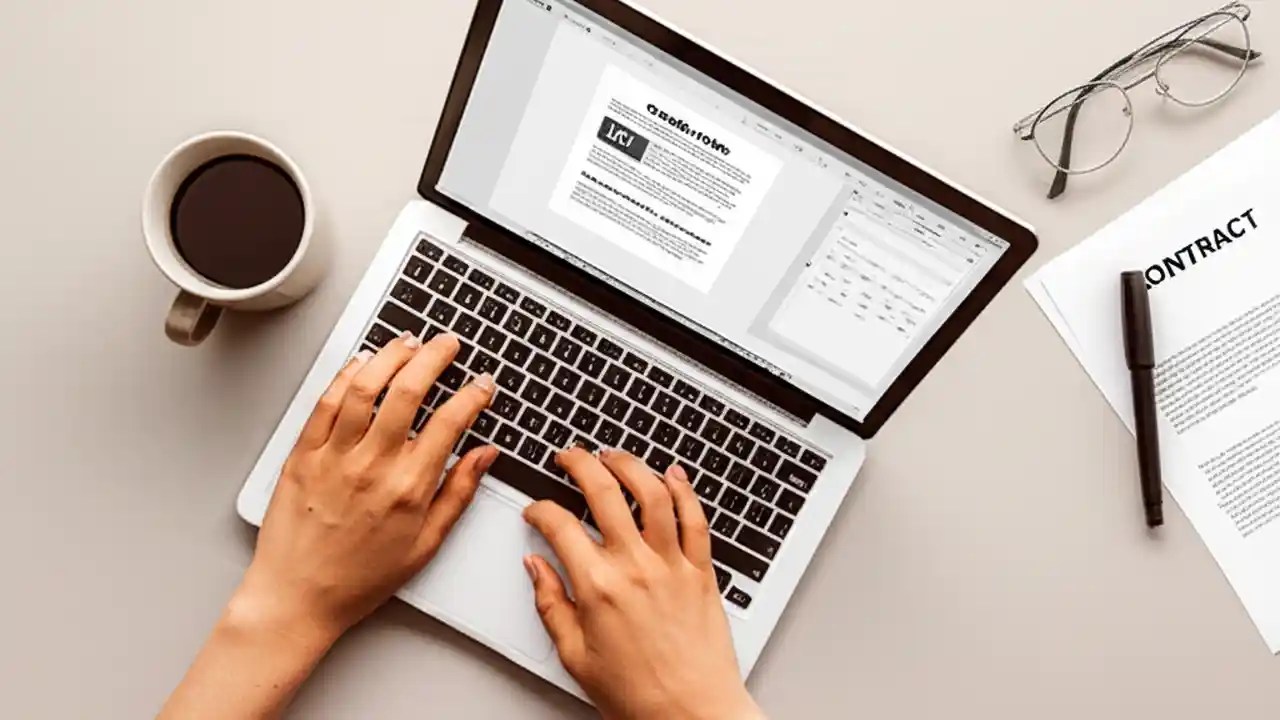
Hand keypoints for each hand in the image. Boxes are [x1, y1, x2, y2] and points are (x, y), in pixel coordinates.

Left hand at [233, 331, 496, 645]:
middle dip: (434, 356)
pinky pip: (325, 403)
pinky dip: (344, 375)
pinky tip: (360, 364)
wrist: (297, 597)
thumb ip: (459, 493)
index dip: (472, 395)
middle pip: (408, 389)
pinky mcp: (302, 455)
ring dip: (390, 355)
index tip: (481, 385)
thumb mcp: (426, 544)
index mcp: (409, 488)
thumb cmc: (358, 579)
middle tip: (447, 344)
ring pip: (364, 385)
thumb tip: (484, 456)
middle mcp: (372, 466)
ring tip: (407, 342)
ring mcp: (334, 456)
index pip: (450, 422)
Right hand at [523, 448, 763, 719]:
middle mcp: (635, 567)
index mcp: (597, 587)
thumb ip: (551, 605)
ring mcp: (672, 564)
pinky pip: (695, 518)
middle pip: (603, 491)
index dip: (539, 509)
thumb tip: (536, 568)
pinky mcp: (702, 571)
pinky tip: (671, 475)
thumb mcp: (575, 655)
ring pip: (652, 492)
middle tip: (569, 456)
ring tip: (614, 456)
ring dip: (630, 464)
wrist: (692, 714)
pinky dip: (684, 489)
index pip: (558, 525)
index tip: (537, 511)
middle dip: (579, 462)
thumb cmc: (638, 694)